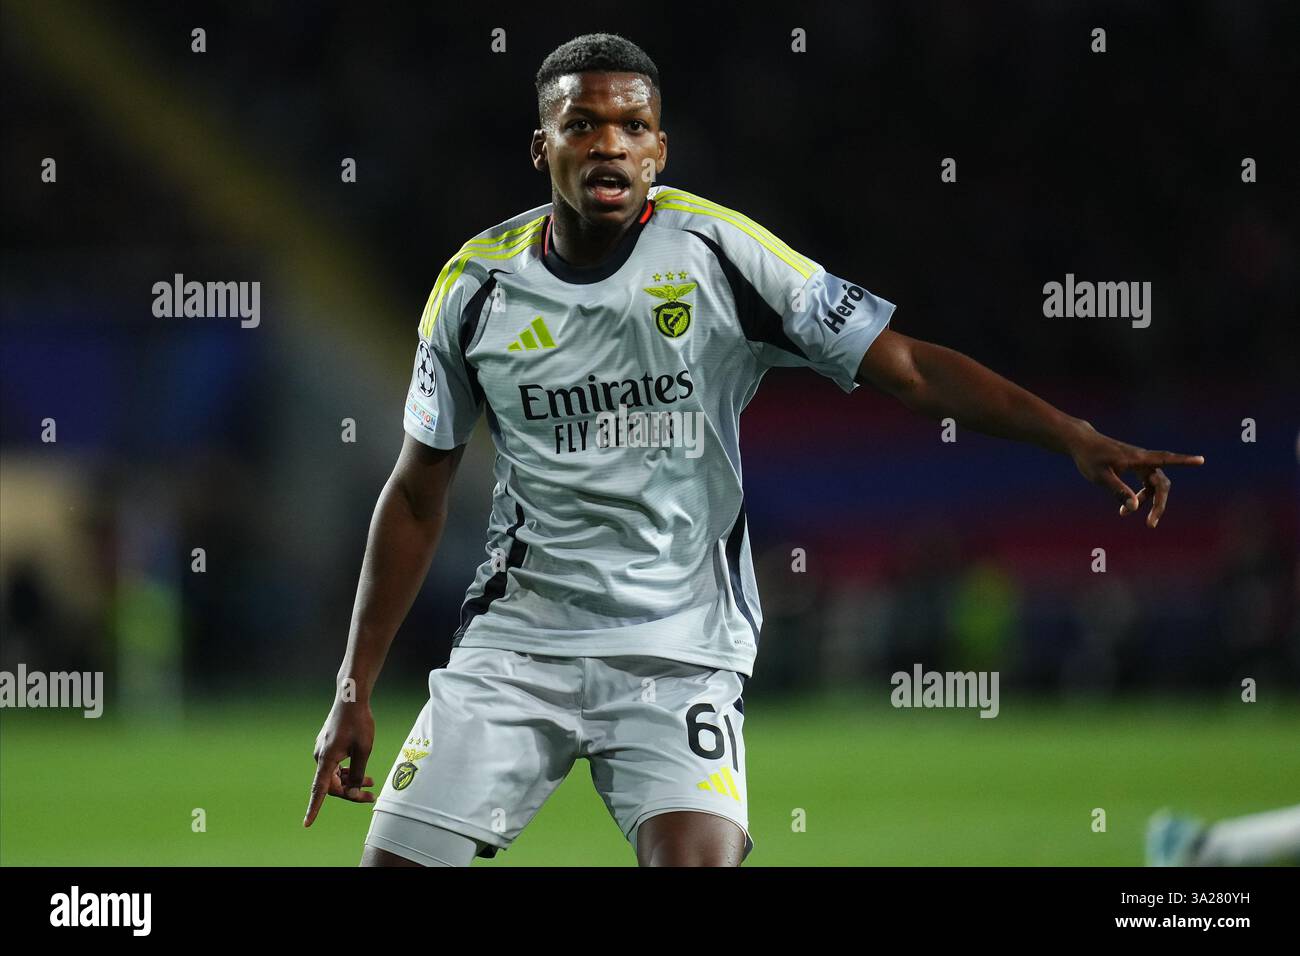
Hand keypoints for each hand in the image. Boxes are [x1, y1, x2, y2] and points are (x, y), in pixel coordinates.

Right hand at [304, 698, 376, 826]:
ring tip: (371, 783)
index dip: (314, 808)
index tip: (307, 823)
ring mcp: (323, 750)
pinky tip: (361, 771)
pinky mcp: (327, 745)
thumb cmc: (359, 722)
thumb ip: (357, 772)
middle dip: (351, 792)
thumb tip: (352, 791)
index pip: (319, 789)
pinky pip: (335, 765)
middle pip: (332, 784)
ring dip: (351, 781)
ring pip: (334, 775)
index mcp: (326, 759)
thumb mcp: (364, 749)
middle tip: (371, 796)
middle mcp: (320, 756)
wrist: (351, 699)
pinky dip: (347, 771)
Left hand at [1067, 421, 1203, 527]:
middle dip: (1159, 503)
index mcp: (1137, 458)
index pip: (1165, 459)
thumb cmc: (1089, 458)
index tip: (1201, 460)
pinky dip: (1139, 496)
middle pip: (1161, 483)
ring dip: (1147, 501)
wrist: (1082, 443)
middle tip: (1151, 524)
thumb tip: (1135, 507)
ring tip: (1124, 515)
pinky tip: (1125, 509)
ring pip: (1153, 485)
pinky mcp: (1135, 467)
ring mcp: (1140, 463)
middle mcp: (1143, 459)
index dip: (1184, 461)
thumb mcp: (1100, 476)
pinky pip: (1146, 484)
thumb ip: (1118, 490)